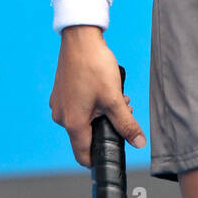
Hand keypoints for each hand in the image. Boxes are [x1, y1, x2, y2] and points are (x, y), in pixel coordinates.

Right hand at [49, 27, 147, 167]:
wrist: (80, 38)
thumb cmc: (94, 66)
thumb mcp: (114, 98)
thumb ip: (126, 124)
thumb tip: (138, 143)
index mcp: (72, 123)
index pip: (83, 155)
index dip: (99, 158)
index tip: (113, 153)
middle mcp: (61, 116)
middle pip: (85, 135)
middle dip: (106, 127)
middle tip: (123, 112)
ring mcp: (59, 104)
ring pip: (82, 119)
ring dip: (100, 113)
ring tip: (116, 97)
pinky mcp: (60, 92)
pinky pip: (76, 106)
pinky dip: (91, 103)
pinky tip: (102, 89)